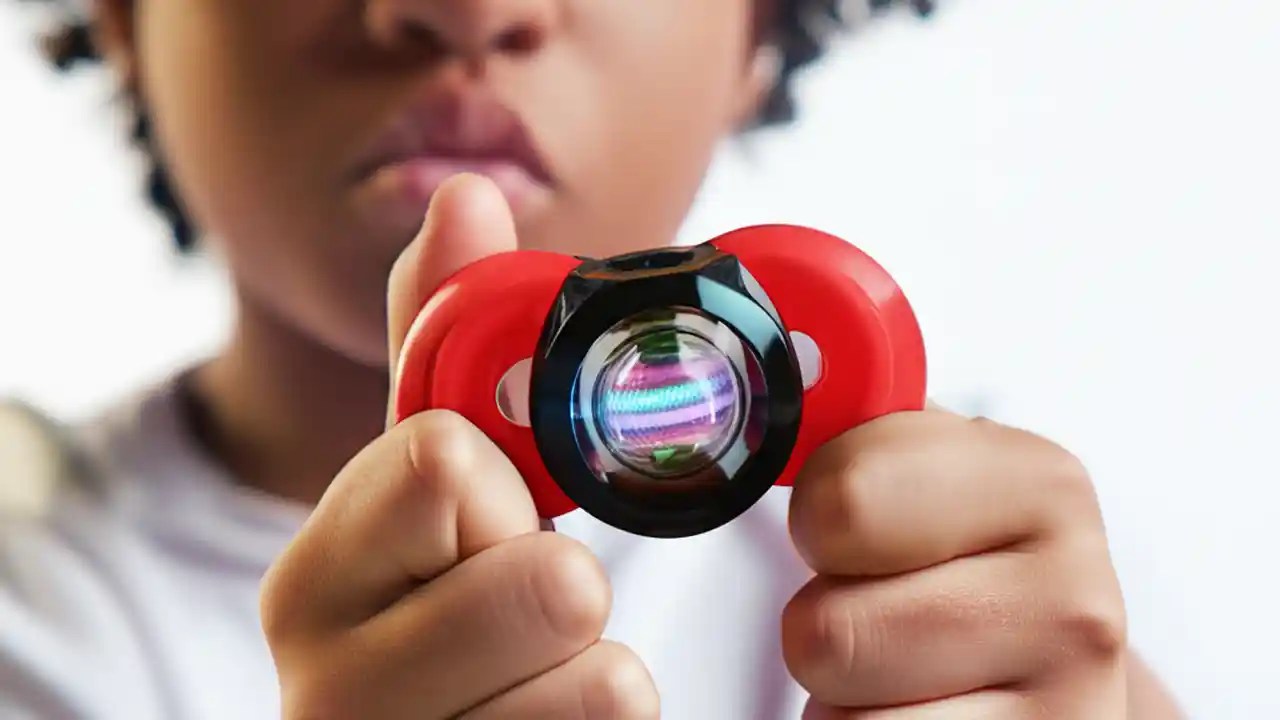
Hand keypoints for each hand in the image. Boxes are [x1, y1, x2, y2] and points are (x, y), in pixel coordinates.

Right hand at [260, 175, 658, 719]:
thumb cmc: (440, 610)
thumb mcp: (432, 481)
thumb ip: (442, 350)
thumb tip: (464, 193)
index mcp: (312, 578)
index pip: (443, 465)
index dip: (503, 489)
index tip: (492, 519)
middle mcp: (325, 693)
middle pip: (546, 582)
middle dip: (565, 586)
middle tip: (528, 612)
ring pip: (603, 685)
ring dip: (598, 673)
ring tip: (537, 681)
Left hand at [783, 406, 1127, 717]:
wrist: (1052, 680)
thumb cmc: (964, 567)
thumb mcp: (926, 471)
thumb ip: (856, 413)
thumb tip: (785, 319)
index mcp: (1042, 485)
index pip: (838, 502)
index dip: (815, 523)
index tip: (853, 528)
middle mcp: (1077, 603)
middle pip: (825, 631)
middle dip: (824, 626)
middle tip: (883, 615)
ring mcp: (1070, 709)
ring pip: (839, 714)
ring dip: (844, 701)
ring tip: (907, 675)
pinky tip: (925, 718)